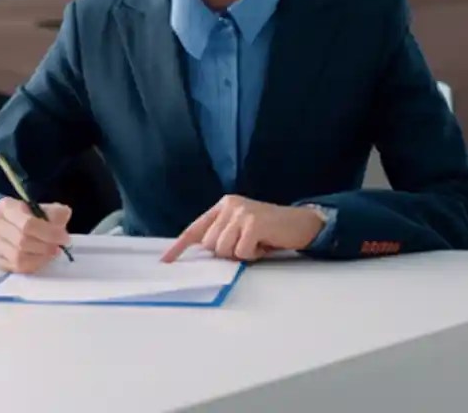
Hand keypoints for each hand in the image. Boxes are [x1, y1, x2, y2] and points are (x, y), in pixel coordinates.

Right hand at [0, 197, 71, 273]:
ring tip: (52, 252)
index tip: (64, 237)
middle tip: (59, 247)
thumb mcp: (42, 208)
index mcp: (5, 207)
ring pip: (18, 257)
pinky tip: (42, 259)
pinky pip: (16, 267)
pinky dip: (33, 264)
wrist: (9, 224)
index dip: (49, 233)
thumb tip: (64, 215)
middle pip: (22, 241)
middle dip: (45, 246)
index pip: (27, 223)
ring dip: (40, 257)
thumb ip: (54, 212)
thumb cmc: (29, 215)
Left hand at [162, 195, 324, 262]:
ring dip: (241, 254)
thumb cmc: (270, 231)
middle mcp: (229, 205)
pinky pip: (242, 252)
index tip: (165, 261)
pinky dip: (253, 254)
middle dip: (227, 253)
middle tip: (247, 246)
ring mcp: (241, 212)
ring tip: (257, 244)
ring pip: (224, 250)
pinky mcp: (254, 222)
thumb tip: (204, 255)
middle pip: (210, 245)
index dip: (179, 247)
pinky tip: (264, 244)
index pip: (195, 229)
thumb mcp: (241, 230)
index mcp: (223, 206)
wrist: (301, 223)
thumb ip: (222, 237)